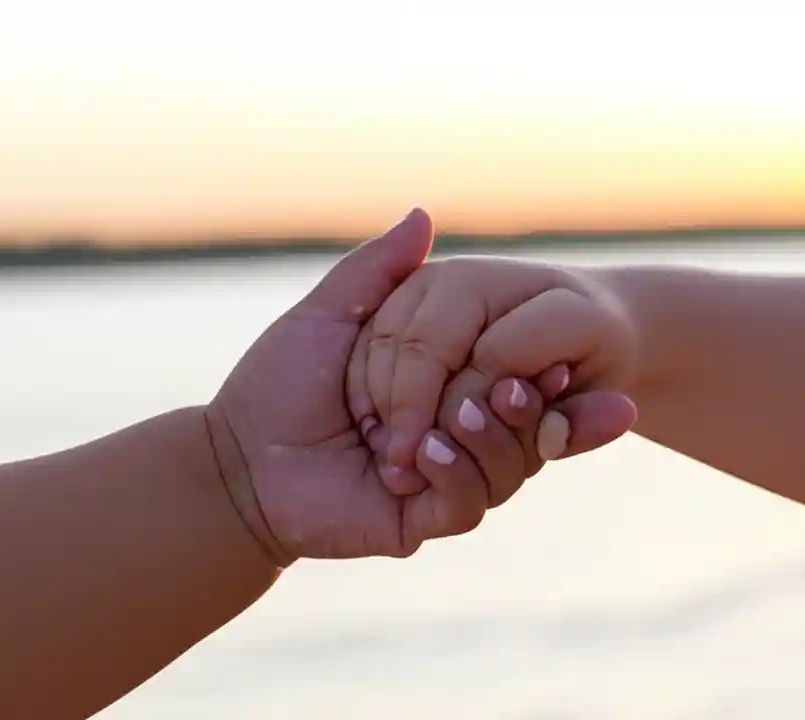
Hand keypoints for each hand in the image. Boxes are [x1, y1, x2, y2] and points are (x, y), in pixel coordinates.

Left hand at [203, 211, 627, 561]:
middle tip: (516, 382)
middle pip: (528, 424)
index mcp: (444, 386)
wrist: (237, 457)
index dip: (546, 369)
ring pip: (510, 464)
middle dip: (532, 405)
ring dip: (492, 434)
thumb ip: (380, 270)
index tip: (566, 356)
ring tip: (457, 410)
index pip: (515, 376)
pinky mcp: (424, 519)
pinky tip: (423, 450)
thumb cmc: (279, 384)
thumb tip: (424, 213)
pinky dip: (456, 469)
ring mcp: (443, 479)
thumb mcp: (331, 315)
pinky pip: (468, 501)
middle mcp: (453, 433)